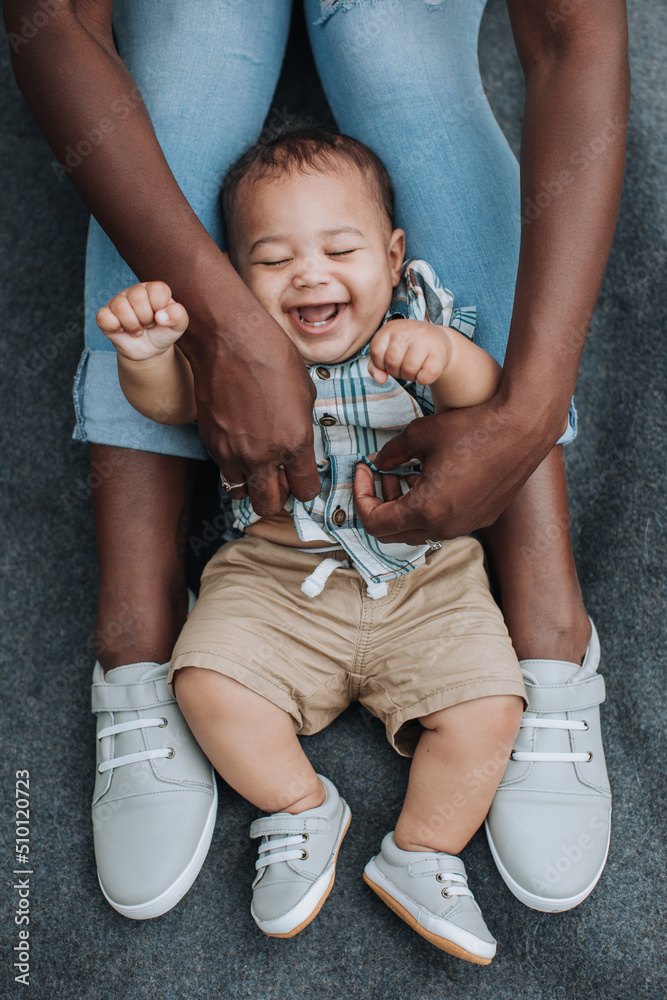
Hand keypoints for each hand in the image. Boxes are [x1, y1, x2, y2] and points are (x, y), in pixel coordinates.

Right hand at [97, 281, 188, 360]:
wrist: (150, 350)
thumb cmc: (163, 332)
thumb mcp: (178, 326)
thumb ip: (179, 316)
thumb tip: (161, 316)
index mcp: (154, 289)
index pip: (157, 290)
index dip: (161, 310)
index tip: (161, 318)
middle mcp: (135, 291)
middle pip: (138, 299)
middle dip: (146, 319)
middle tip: (148, 325)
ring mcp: (118, 301)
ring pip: (121, 308)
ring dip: (133, 326)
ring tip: (138, 330)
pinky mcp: (105, 315)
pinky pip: (103, 317)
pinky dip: (114, 327)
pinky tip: (121, 330)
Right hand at [179, 274, 320, 515]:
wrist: (228, 340)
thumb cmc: (271, 356)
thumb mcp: (305, 394)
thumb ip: (303, 428)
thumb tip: (300, 443)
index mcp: (294, 443)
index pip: (305, 491)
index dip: (307, 487)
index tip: (304, 480)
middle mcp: (263, 456)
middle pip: (269, 504)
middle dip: (278, 497)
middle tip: (280, 481)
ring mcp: (233, 453)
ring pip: (242, 493)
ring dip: (252, 485)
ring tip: (257, 466)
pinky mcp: (211, 444)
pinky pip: (224, 470)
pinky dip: (233, 466)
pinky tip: (240, 444)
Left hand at [353, 397, 551, 542]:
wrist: (523, 428)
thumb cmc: (474, 428)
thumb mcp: (420, 434)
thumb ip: (391, 452)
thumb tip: (378, 462)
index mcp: (426, 510)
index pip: (375, 522)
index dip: (360, 497)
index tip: (362, 471)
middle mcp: (446, 527)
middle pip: (394, 533)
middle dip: (380, 503)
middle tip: (379, 473)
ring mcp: (467, 525)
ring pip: (420, 529)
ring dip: (405, 505)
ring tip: (406, 473)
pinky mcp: (482, 517)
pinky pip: (445, 522)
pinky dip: (429, 506)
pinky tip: (433, 477)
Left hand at [368, 319, 451, 384]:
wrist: (438, 341)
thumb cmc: (408, 348)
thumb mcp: (388, 351)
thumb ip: (376, 366)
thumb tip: (380, 380)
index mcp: (391, 327)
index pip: (376, 351)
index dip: (380, 363)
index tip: (390, 360)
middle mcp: (407, 330)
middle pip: (392, 362)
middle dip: (395, 372)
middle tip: (403, 366)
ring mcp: (424, 340)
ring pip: (408, 370)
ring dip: (409, 377)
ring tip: (414, 368)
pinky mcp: (439, 354)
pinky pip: (425, 377)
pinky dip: (423, 380)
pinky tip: (425, 372)